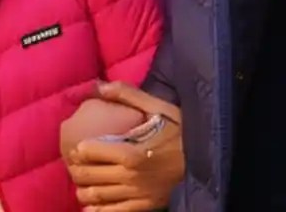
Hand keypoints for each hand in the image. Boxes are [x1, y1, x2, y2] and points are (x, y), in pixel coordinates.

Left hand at [65, 82, 184, 211]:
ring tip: (84, 181)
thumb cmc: (183, 132)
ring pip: (95, 196)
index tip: (80, 144)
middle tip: (78, 162)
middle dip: (77, 168)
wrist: (207, 158)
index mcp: (130, 152)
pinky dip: (96, 209)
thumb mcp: (160, 109)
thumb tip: (100, 85)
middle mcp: (129, 176)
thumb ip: (129, 96)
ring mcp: (135, 194)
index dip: (79, 148)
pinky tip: (94, 202)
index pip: (88, 152)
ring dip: (84, 188)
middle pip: (88, 175)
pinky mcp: (143, 206)